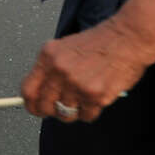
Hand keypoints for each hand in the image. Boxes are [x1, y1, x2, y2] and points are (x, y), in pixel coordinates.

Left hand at [21, 17, 152, 123]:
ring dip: (74, 110)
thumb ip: (50, 68)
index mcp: (49, 55)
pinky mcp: (95, 96)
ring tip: (83, 97)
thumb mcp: (65, 47)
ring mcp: (77, 84)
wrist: (127, 38)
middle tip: (61, 106)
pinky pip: (86, 116)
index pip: (28, 90)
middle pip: (45, 106)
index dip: (31, 104)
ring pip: (66, 114)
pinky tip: (96, 96)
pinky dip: (91, 111)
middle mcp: (60, 70)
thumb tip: (38, 93)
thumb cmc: (99, 42)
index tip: (35, 108)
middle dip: (52, 110)